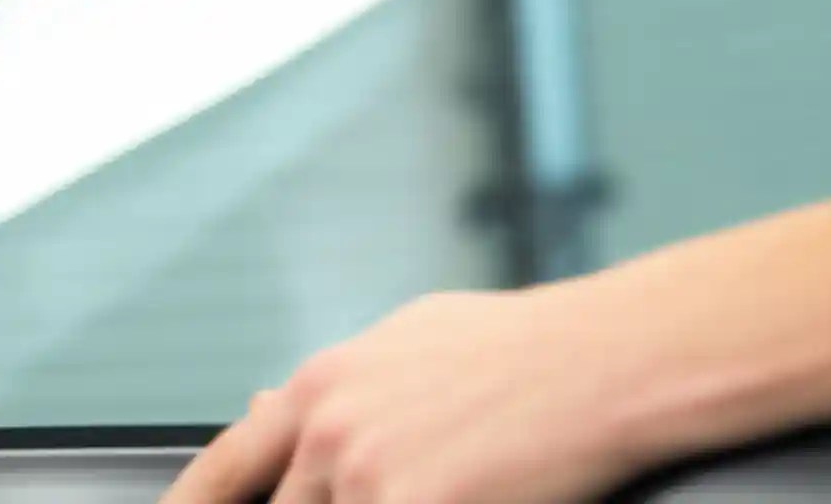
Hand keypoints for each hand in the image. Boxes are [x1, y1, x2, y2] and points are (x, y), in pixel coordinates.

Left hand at [161, 288, 650, 503]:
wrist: (604, 359)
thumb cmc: (518, 345)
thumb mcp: (407, 341)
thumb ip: (332, 387)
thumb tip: (265, 406)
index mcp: (321, 386)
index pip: (226, 467)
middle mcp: (330, 432)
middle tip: (367, 492)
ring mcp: (369, 479)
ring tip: (421, 483)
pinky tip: (454, 498)